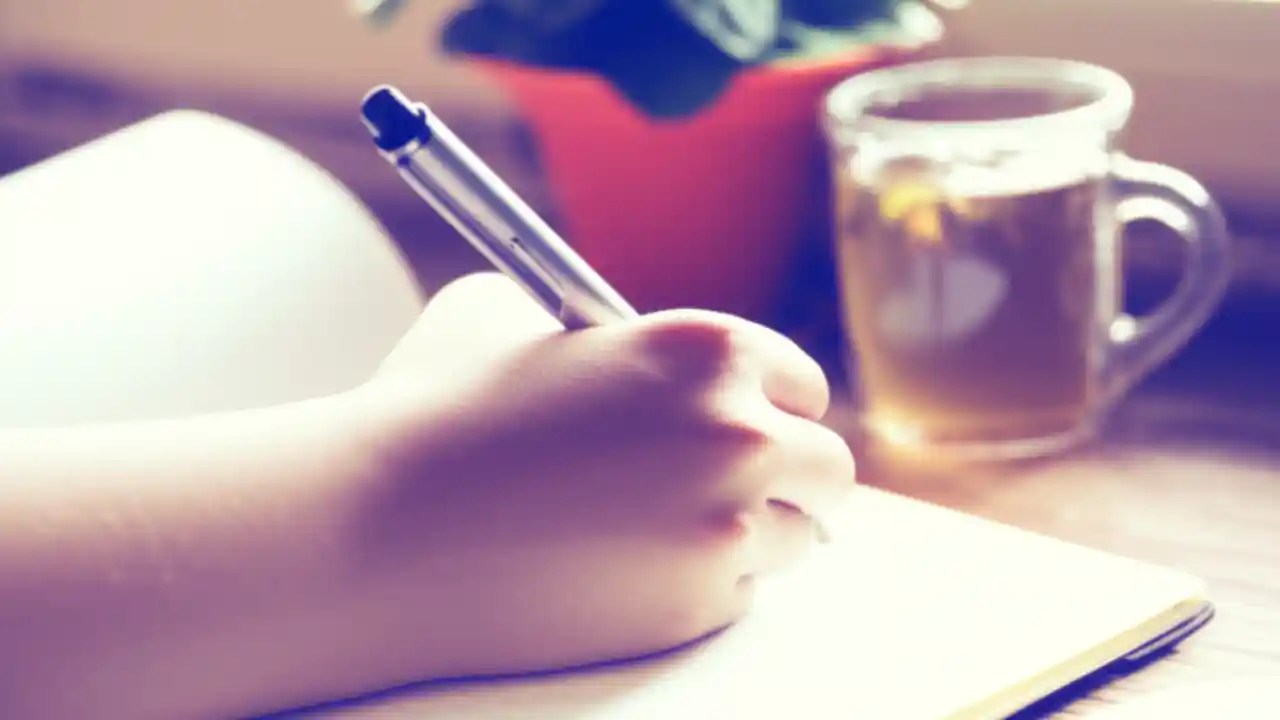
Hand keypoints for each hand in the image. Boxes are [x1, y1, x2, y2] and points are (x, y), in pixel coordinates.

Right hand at [353, 272, 855, 679]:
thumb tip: (617, 334)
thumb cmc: (439, 411)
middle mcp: (737, 436)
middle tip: (741, 489)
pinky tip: (626, 567)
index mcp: (708, 350)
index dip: (773, 406)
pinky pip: (737, 596)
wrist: (380, 524)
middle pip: (829, 470)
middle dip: (790, 480)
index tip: (749, 424)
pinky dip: (698, 585)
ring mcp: (724, 529)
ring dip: (750, 535)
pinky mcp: (692, 608)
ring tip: (668, 528)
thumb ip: (595, 321)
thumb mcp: (512, 314)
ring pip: (795, 540)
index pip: (802, 385)